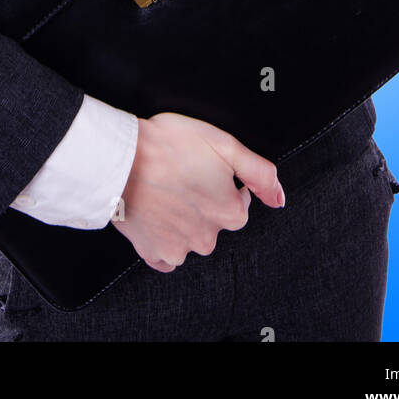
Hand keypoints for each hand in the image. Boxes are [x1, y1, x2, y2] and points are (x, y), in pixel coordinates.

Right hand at [110, 111, 283, 271]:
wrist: (120, 159)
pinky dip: (163, 238)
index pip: (238, 201)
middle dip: (202, 201)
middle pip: (214, 220)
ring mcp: (180, 248)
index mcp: (230, 212)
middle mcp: (208, 237)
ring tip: (164, 190)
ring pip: (191, 237)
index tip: (203, 167)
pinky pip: (165, 255)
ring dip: (182, 220)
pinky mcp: (153, 252)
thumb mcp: (224, 144)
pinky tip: (155, 215)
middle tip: (182, 176)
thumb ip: (259, 172)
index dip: (221, 180)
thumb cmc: (168, 146)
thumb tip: (279, 197)